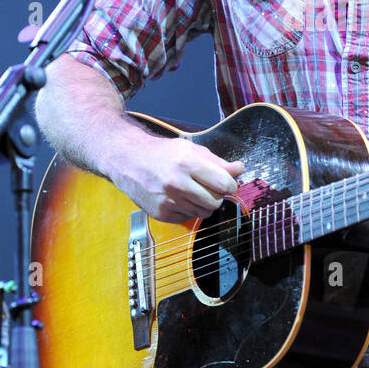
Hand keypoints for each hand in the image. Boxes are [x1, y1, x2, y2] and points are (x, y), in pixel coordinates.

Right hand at [109, 133, 243, 223]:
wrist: (128, 160)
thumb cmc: (162, 153)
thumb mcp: (190, 150)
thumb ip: (217, 162)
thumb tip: (240, 169)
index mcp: (187, 163)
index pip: (225, 184)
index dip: (230, 184)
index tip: (226, 182)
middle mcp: (176, 183)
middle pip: (216, 201)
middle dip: (217, 195)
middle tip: (209, 187)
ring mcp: (167, 200)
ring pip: (204, 212)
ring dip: (204, 204)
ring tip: (193, 191)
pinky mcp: (161, 213)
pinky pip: (188, 218)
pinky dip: (189, 209)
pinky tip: (179, 197)